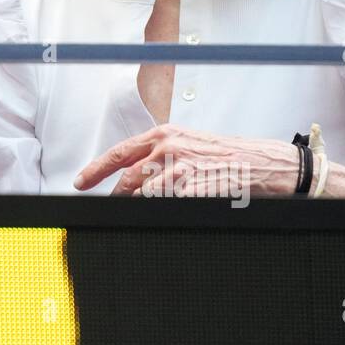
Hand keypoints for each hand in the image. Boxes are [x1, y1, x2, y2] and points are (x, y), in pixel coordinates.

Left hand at [74, 124, 299, 197]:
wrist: (263, 163)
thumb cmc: (228, 155)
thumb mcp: (189, 144)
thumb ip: (160, 154)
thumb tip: (134, 174)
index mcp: (165, 134)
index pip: (120, 152)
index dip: (96, 169)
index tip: (81, 182)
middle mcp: (169, 148)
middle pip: (127, 178)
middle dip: (116, 196)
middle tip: (110, 207)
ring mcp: (181, 168)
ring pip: (144, 195)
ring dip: (142, 206)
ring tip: (153, 207)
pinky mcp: (193, 188)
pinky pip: (167, 205)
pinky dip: (164, 210)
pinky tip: (176, 209)